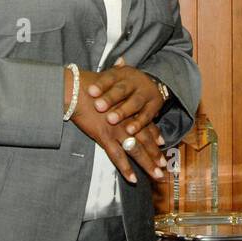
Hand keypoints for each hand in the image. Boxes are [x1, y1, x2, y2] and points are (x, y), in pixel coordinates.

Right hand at [64, 62, 165, 183]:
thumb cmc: (90, 83)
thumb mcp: (109, 76)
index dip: (154, 134)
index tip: (163, 142)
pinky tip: (133, 179)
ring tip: (157, 175)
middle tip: (165, 166)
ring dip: (147, 164)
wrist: (76, 89)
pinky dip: (126, 168)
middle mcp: (127, 120)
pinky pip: (117, 157)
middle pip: (145, 140)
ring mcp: (117, 130)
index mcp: (129, 109)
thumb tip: (122, 61)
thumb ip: (118, 71)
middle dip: (156, 154)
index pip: (145, 123)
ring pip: (136, 151)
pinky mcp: (105, 137)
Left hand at [85, 56, 167, 137]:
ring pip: (134, 102)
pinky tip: (130, 130)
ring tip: (111, 120)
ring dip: (123, 111)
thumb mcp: (115, 78)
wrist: (152, 85)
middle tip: (98, 107)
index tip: (90, 91)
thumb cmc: (125, 86)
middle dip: (110, 98)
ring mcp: (146, 93)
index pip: (110, 77)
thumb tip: (78, 74)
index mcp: (123, 74)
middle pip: (122, 89)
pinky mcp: (156, 105)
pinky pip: (147, 115)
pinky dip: (139, 123)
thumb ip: (101, 78)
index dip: (100, 84)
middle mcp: (135, 82)